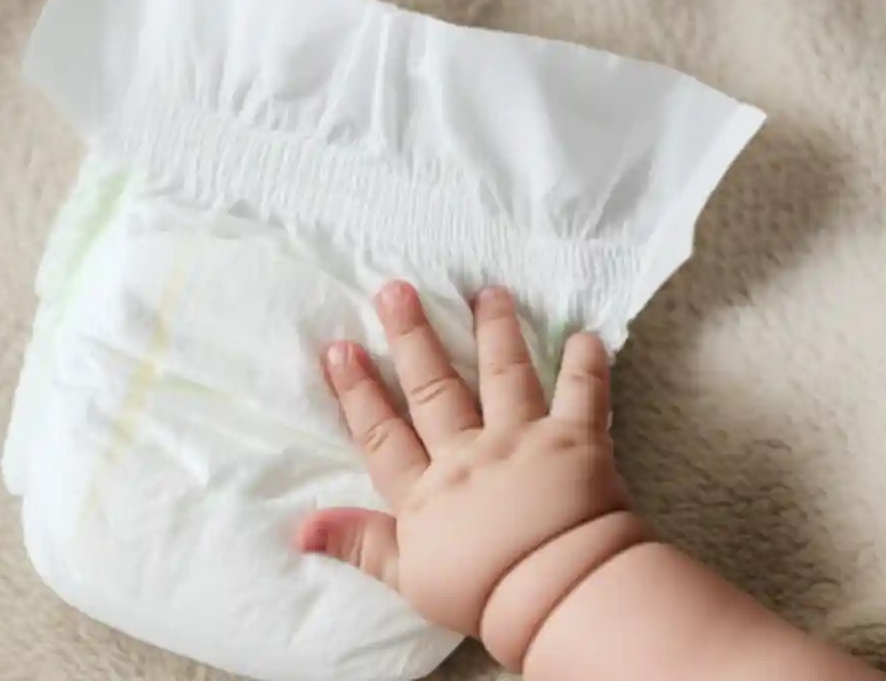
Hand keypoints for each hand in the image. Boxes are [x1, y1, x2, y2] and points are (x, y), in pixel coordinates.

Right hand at [298, 281, 647, 668]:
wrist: (555, 593)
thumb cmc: (482, 594)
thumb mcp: (409, 578)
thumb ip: (360, 544)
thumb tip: (299, 528)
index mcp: (427, 490)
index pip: (383, 433)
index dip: (359, 391)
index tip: (341, 347)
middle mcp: (469, 452)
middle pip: (434, 389)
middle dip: (412, 337)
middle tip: (395, 290)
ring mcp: (523, 439)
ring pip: (504, 374)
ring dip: (495, 331)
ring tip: (488, 292)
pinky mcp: (575, 438)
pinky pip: (583, 392)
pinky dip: (586, 363)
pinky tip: (585, 334)